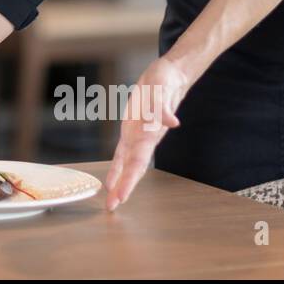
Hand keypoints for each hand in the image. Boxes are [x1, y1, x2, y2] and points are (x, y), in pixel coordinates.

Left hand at [104, 55, 189, 210]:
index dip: (129, 180)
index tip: (121, 197)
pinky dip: (117, 167)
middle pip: (132, 168)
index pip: (137, 162)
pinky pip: (122, 152)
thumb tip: (172, 122)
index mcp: (148, 133)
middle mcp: (142, 138)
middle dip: (123, 187)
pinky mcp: (131, 129)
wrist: (167, 76)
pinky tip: (111, 180)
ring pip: (126, 163)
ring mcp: (137, 135)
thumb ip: (165, 108)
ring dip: (119, 181)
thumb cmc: (165, 83)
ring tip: (111, 199)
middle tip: (112, 206)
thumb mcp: (163, 91)